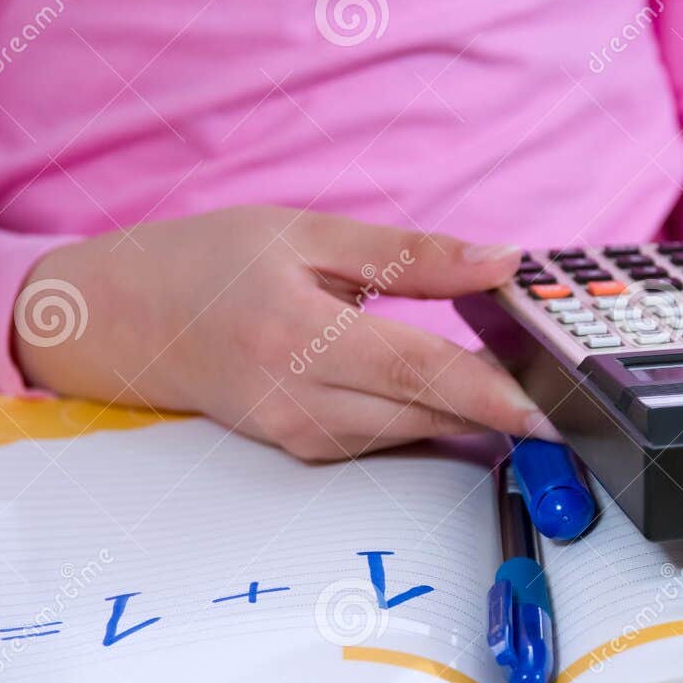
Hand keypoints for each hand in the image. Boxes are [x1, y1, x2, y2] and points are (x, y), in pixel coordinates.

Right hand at [14, 206, 551, 460]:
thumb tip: (500, 262)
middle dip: (500, 404)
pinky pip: (385, 439)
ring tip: (516, 380)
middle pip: (427, 414)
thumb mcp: (308, 233)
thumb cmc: (206, 264)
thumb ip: (410, 255)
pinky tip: (446, 389)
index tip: (554, 406)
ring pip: (413, 433)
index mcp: (298, 336)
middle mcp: (298, 402)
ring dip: (468, 412)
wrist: (121, 321)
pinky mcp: (300, 449)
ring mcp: (297, 435)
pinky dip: (425, 415)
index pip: (420, 372)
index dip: (495, 393)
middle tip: (560, 382)